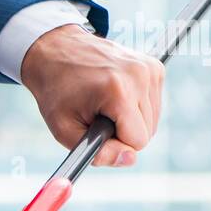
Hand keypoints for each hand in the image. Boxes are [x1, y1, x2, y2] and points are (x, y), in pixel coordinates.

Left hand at [19, 23, 164, 167]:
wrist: (56, 51)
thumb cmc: (57, 92)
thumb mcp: (64, 129)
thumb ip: (97, 152)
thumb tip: (129, 159)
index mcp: (118, 91)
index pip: (138, 140)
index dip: (116, 144)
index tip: (96, 131)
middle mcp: (139, 76)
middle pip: (148, 132)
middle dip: (123, 133)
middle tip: (97, 116)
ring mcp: (149, 69)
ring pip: (153, 119)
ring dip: (130, 120)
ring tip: (104, 104)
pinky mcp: (154, 66)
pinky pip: (153, 103)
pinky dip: (136, 107)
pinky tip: (115, 95)